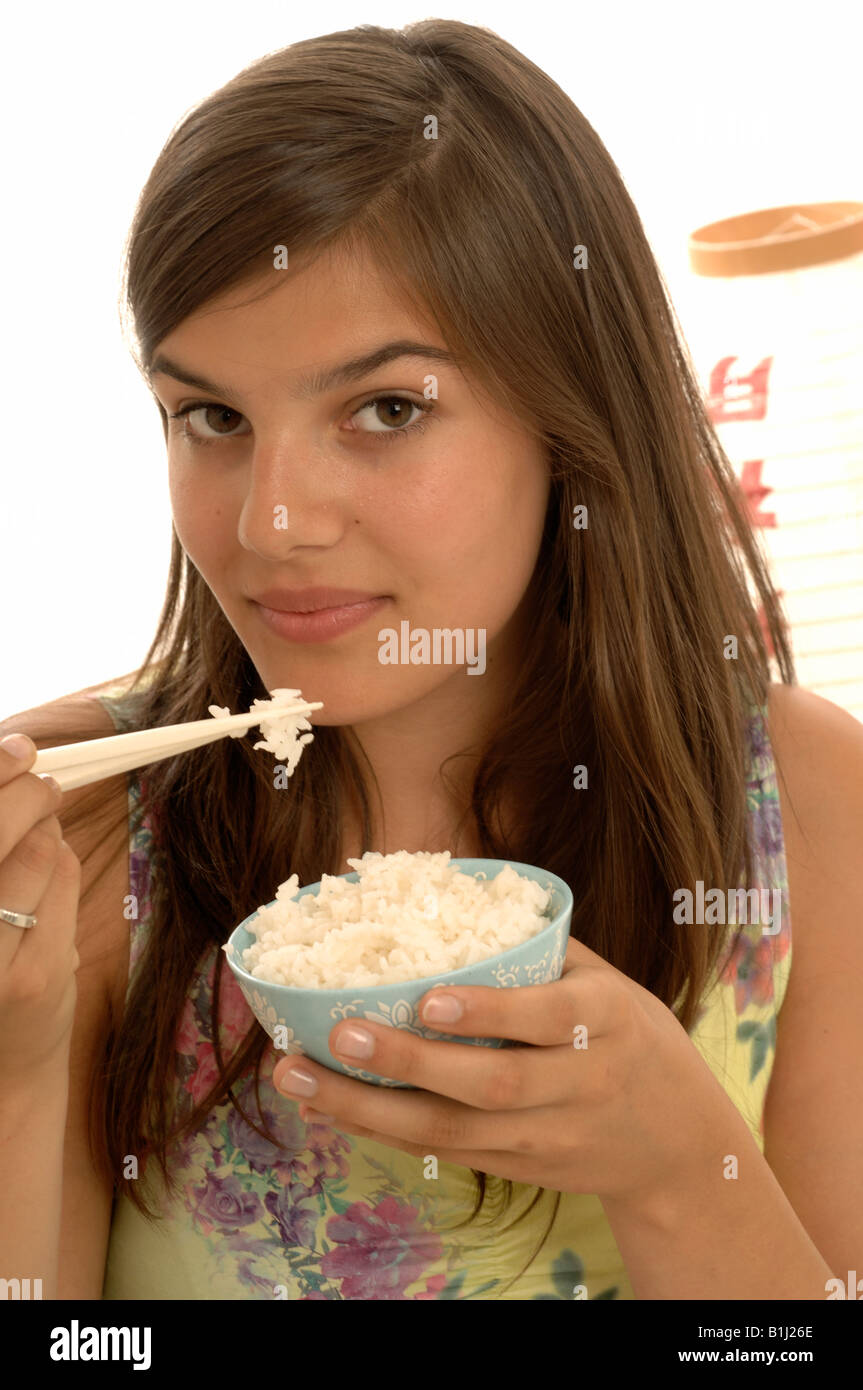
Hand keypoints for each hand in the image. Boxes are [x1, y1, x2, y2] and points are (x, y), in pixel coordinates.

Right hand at [0, 734, 80, 1075]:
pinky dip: (60, 863)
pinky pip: (60, 883)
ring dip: (46, 830)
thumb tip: (14, 768)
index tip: (16, 748)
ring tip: (38, 825)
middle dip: (24, 790)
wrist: (0, 1073)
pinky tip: (45, 871)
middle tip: (39, 775)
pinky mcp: (32, 972)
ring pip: (36, 851)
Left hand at [272, 935, 742, 1206]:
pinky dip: (383, 1131)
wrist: (680, 1146)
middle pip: (489, 1084)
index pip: (547, 1018)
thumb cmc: (631, 1039)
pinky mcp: (521, 1169)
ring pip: (452, 1133)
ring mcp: (549, 1136)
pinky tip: (330, 1107)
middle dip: (407, 1062)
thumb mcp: (610, 984)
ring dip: (368, 1107)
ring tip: (299, 1077)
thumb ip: (543, 953)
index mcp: (606, 1020)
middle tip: (338, 1034)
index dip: (488, 1012)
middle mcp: (580, 1083)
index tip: (428, 997)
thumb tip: (453, 896)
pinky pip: (444, 1154)